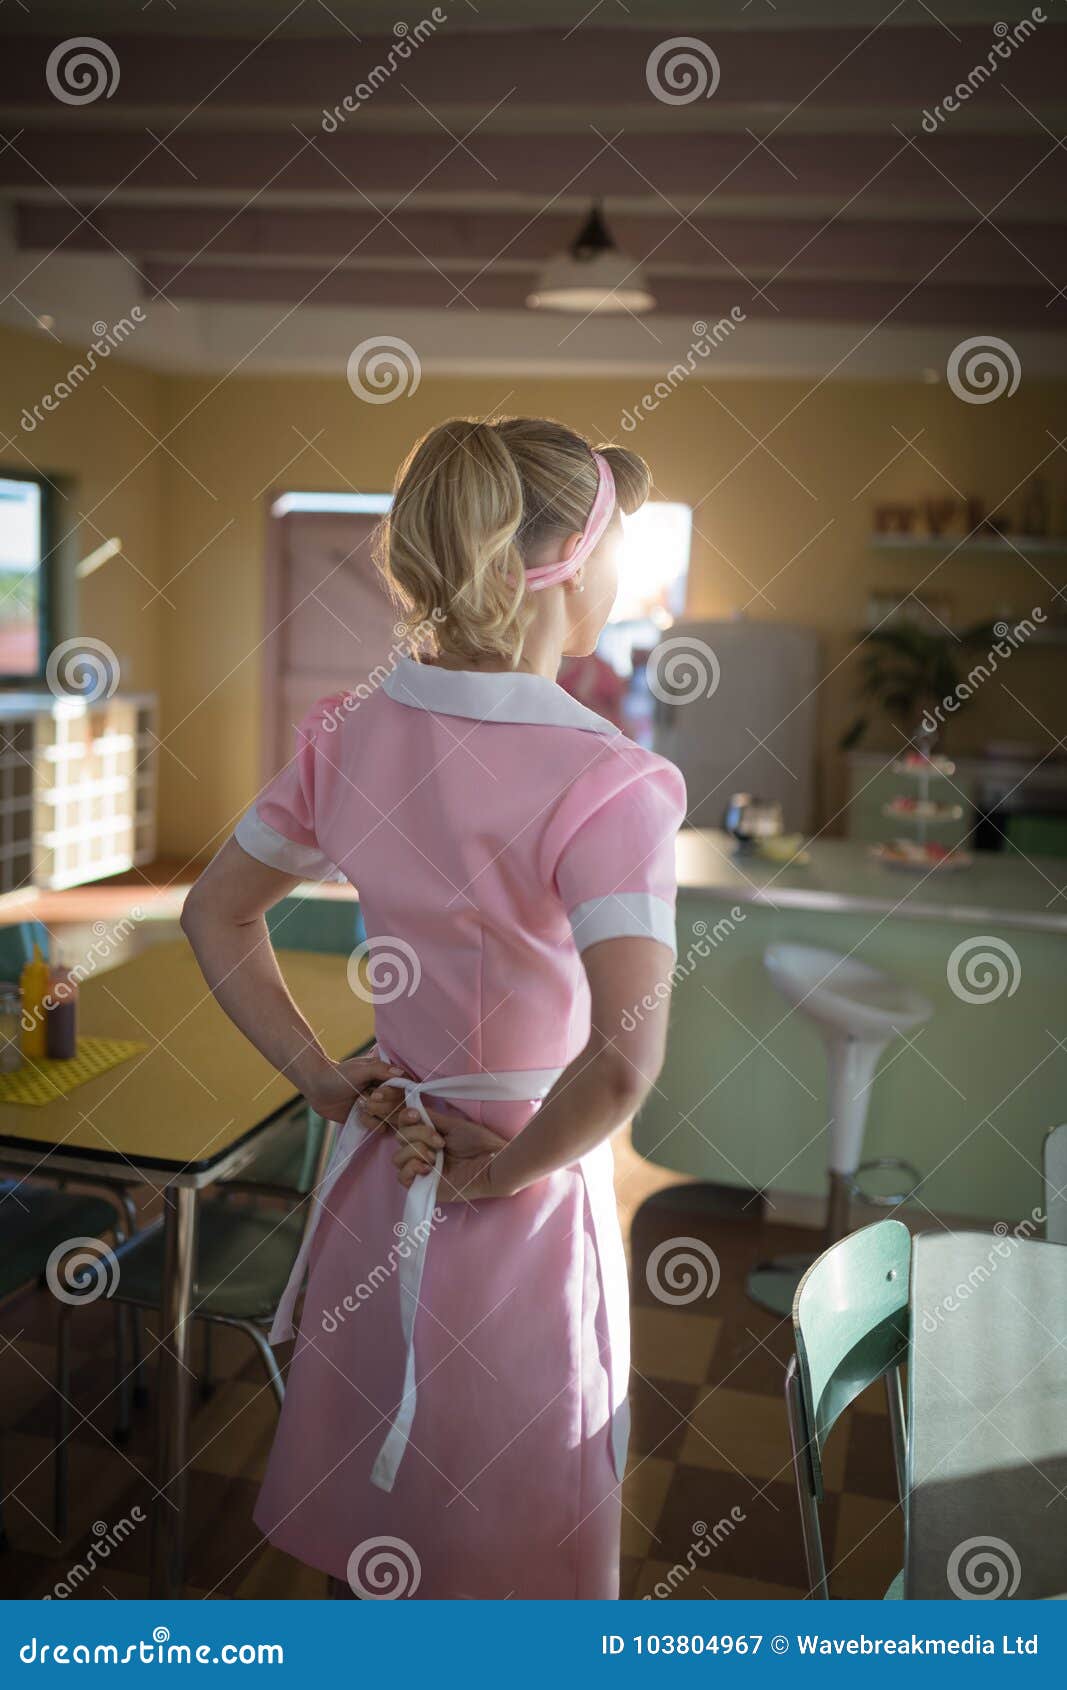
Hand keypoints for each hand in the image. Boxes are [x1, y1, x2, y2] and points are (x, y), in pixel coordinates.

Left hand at [302, 1055, 405, 1124]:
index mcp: (389, 1077)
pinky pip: (382, 1128)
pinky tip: (358, 1115)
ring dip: (377, 1114)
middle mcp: (389, 1092)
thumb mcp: (360, 1069)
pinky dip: (370, 1123)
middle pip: (402, 1105)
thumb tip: (402, 1073)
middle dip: (383, 1105)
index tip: (377, 1092)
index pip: (407, 1087)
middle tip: (366, 1098)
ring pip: (394, 1118)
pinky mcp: (373, 1120)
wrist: (318, 1089)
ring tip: (361, 1105)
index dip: (395, 1093)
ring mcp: (382, 1108)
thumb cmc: (339, 1075)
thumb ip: (381, 1070)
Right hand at [388, 1104, 507, 1198]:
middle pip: (399, 1139)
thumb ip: (430, 1117)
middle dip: (417, 1135)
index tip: (416, 1115)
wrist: (492, 1162)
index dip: (404, 1118)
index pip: (403, 1126)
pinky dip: (412, 1167)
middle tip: (440, 1141)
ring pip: (397, 1158)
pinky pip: (402, 1177)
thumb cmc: (479, 1144)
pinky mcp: (424, 1187)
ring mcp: (422, 1171)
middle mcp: (423, 1153)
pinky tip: (429, 1166)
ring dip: (415, 1151)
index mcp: (428, 1138)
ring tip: (436, 1156)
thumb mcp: (452, 1125)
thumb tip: (412, 1105)